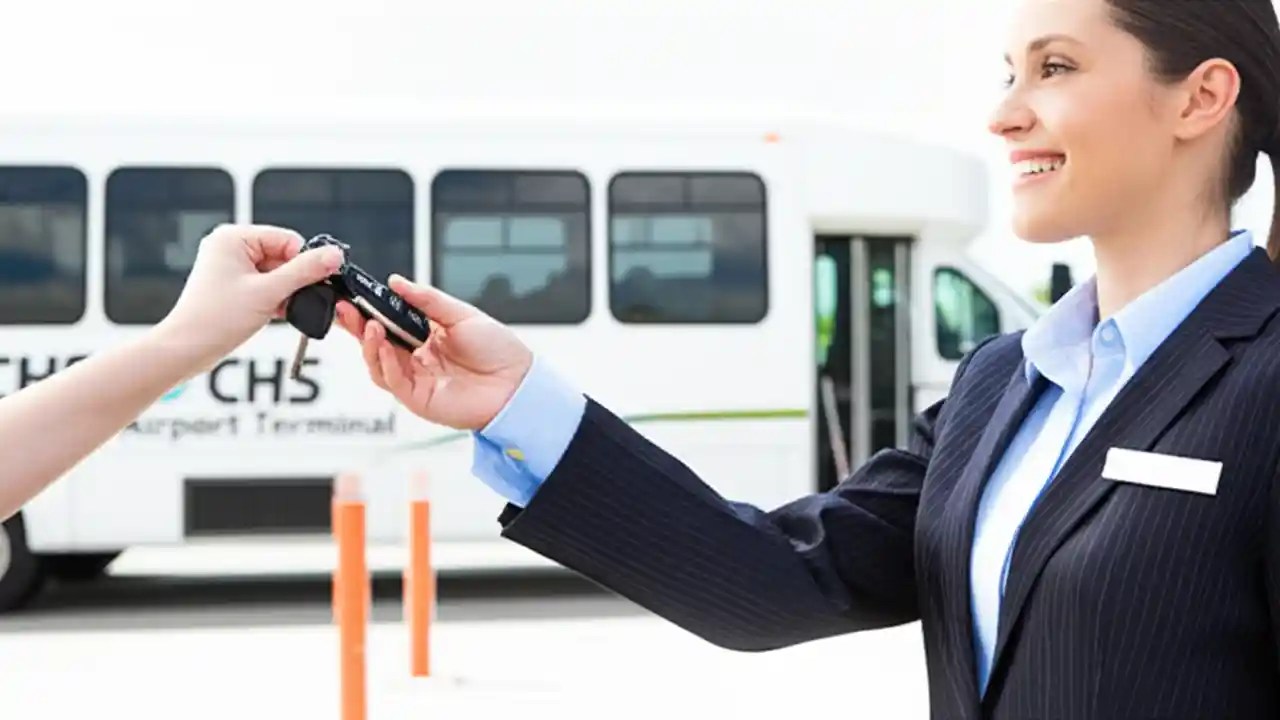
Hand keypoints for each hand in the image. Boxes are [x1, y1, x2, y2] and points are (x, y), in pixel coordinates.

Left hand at [158, 224, 343, 366]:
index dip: (303, 261)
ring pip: (277, 273)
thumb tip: (334, 255)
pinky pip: (266, 285)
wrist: (187, 349)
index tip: (315, 281)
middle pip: (283, 256)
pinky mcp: (234, 286)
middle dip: (292, 280)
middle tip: (289, 299)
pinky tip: (272, 313)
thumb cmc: (214, 319)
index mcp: (233, 237)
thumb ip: (305, 272)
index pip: (287, 239)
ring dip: (284, 292)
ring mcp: (231, 267)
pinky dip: (275, 299)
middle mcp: (230, 247)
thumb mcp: (268, 292)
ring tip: (273, 309)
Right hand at [334, 275, 532, 430]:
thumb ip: (427, 300)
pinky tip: (384, 346)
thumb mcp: (461, 314)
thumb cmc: (498, 350)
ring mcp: (415, 379)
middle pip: (376, 344)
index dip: (368, 311)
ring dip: (368, 344)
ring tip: (368, 324)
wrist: (518, 383)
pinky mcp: (418, 399)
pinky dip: (385, 363)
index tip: (353, 296)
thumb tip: (396, 282)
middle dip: (357, 326)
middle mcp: (417, 358)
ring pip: (378, 364)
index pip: (387, 323)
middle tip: (345, 308)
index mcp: (425, 337)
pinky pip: (392, 381)